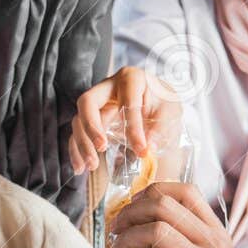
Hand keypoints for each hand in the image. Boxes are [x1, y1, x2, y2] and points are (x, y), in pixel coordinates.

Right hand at [69, 66, 184, 174]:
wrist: (158, 107)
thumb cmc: (163, 104)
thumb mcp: (172, 112)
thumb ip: (162, 127)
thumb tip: (148, 147)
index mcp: (131, 79)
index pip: (127, 101)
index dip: (133, 127)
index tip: (141, 150)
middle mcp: (108, 88)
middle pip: (87, 102)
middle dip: (91, 127)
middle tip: (101, 148)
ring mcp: (96, 104)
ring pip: (78, 119)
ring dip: (82, 143)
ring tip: (92, 165)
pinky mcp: (90, 120)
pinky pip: (76, 134)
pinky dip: (76, 151)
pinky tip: (80, 168)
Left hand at [106, 181, 247, 247]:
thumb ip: (189, 246)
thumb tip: (145, 227)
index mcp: (217, 235)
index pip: (186, 191)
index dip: (152, 191)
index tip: (132, 208)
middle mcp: (214, 245)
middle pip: (163, 206)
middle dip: (129, 214)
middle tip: (115, 231)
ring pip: (156, 232)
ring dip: (126, 239)